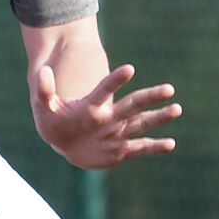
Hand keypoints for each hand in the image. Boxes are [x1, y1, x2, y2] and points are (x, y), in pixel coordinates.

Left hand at [35, 62, 179, 169]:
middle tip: (169, 88)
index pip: (105, 90)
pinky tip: (171, 144)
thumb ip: (44, 90)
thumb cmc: (54, 120)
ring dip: (159, 118)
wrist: (64, 142)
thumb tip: (41, 71)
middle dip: (151, 97)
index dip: (116, 80)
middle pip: (134, 104)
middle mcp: (110, 116)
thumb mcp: (44, 105)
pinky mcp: (120, 150)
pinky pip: (140, 147)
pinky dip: (154, 147)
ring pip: (142, 124)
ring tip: (177, 109)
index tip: (130, 69)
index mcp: (92, 105)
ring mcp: (117, 133)